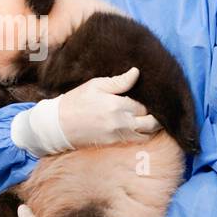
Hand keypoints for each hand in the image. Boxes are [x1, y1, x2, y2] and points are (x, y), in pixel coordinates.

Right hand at [11, 67, 160, 155]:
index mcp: (116, 105)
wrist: (58, 125)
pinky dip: (143, 136)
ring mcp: (117, 135)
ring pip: (146, 134)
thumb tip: (136, 73)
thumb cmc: (76, 101)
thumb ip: (118, 81)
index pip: (143, 104)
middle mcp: (120, 123)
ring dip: (152, 128)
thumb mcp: (95, 85)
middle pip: (150, 122)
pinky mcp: (113, 144)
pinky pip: (136, 141)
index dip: (149, 101)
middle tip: (158, 109)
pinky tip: (143, 128)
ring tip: (154, 119)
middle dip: (155, 116)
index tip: (151, 96)